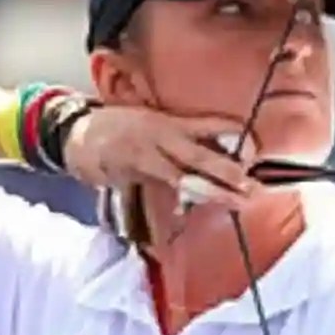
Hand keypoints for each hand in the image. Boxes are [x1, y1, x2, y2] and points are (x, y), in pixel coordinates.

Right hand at [63, 105, 256, 208]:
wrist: (77, 134)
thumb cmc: (122, 126)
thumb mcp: (156, 120)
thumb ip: (185, 135)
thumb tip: (220, 154)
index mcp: (170, 122)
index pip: (208, 125)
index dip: (233, 134)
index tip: (257, 148)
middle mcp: (160, 137)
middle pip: (199, 155)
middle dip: (227, 171)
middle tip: (252, 185)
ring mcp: (144, 157)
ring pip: (182, 178)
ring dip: (211, 191)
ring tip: (236, 201)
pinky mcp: (128, 175)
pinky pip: (157, 190)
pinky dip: (174, 202)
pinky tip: (188, 213)